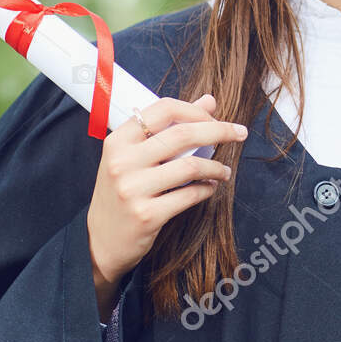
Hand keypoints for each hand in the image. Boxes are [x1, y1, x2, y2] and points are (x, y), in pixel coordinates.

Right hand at [88, 94, 246, 319]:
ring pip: (191, 166)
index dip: (196, 110)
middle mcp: (122, 162)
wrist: (100, 241)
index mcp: (118, 140)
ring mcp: (133, 189)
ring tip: (224, 171)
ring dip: (217, 166)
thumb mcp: (134, 156)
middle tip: (240, 133)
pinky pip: (190, 195)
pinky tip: (210, 188)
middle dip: (220, 131)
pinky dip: (207, 189)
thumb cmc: (122, 191)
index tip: (216, 118)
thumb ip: (169, 126)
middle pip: (183, 135)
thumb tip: (209, 100)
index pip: (164, 109)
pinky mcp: (147, 215)